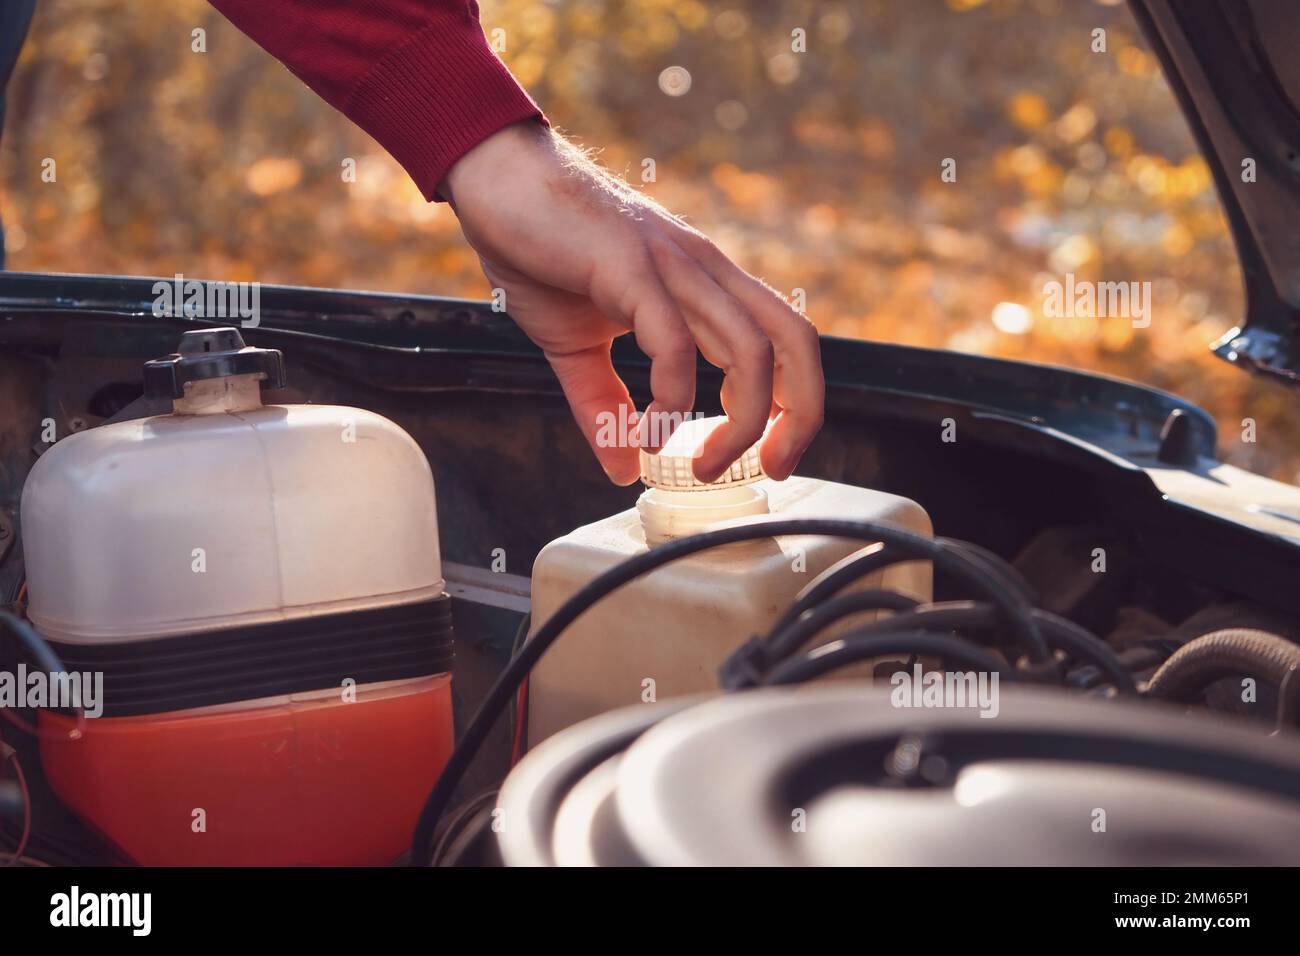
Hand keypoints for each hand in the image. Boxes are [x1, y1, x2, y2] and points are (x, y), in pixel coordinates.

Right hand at [439, 120, 823, 484]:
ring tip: (699, 466)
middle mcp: (704, 270)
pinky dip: (671, 399)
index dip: (798, 402)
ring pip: (749, 348)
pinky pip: (674, 342)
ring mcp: (672, 264)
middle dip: (799, 415)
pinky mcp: (630, 266)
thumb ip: (603, 404)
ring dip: (739, 422)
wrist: (496, 178)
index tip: (772, 457)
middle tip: (768, 467)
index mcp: (705, 283)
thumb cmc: (540, 249)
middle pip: (794, 341)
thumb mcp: (575, 345)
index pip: (786, 340)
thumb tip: (622, 466)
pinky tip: (647, 430)